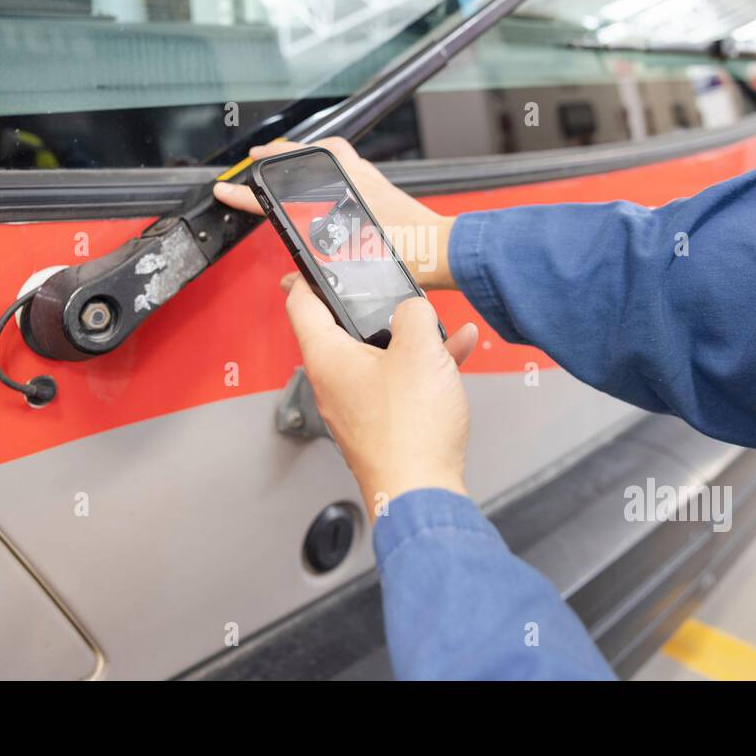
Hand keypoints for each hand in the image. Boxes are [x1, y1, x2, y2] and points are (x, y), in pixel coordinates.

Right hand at [213, 137, 457, 289]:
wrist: (443, 251)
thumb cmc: (408, 255)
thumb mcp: (349, 267)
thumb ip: (314, 275)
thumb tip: (289, 282)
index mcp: (334, 201)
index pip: (281, 195)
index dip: (248, 194)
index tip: (226, 190)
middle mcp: (351, 183)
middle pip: (308, 154)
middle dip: (280, 154)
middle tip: (259, 157)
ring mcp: (369, 181)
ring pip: (331, 154)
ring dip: (307, 154)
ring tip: (289, 158)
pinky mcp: (383, 187)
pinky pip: (350, 165)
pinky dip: (333, 164)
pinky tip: (330, 176)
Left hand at [281, 273, 478, 520]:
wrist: (422, 492)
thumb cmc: (409, 432)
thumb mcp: (419, 349)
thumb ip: (414, 314)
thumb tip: (412, 309)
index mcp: (326, 357)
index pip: (301, 304)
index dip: (308, 276)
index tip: (316, 262)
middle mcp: (333, 383)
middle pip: (344, 330)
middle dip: (374, 307)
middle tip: (390, 288)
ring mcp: (356, 406)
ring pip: (379, 357)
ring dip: (409, 339)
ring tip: (440, 326)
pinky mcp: (381, 426)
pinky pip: (398, 383)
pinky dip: (421, 368)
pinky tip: (455, 355)